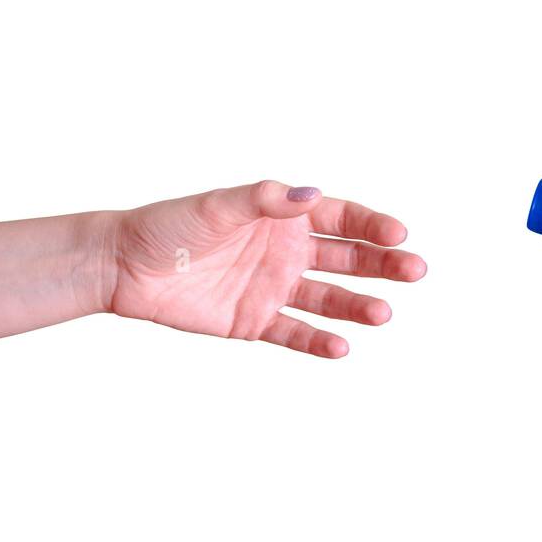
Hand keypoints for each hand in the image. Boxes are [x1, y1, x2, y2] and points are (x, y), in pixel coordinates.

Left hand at [103, 181, 425, 357]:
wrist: (126, 268)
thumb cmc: (169, 226)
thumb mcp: (217, 205)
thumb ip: (265, 200)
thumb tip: (312, 194)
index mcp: (283, 216)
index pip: (341, 218)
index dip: (372, 226)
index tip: (399, 234)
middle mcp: (287, 251)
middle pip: (348, 259)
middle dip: (383, 264)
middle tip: (415, 270)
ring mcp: (274, 287)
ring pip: (329, 297)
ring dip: (358, 305)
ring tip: (384, 314)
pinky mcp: (256, 321)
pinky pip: (295, 332)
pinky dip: (318, 341)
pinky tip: (342, 347)